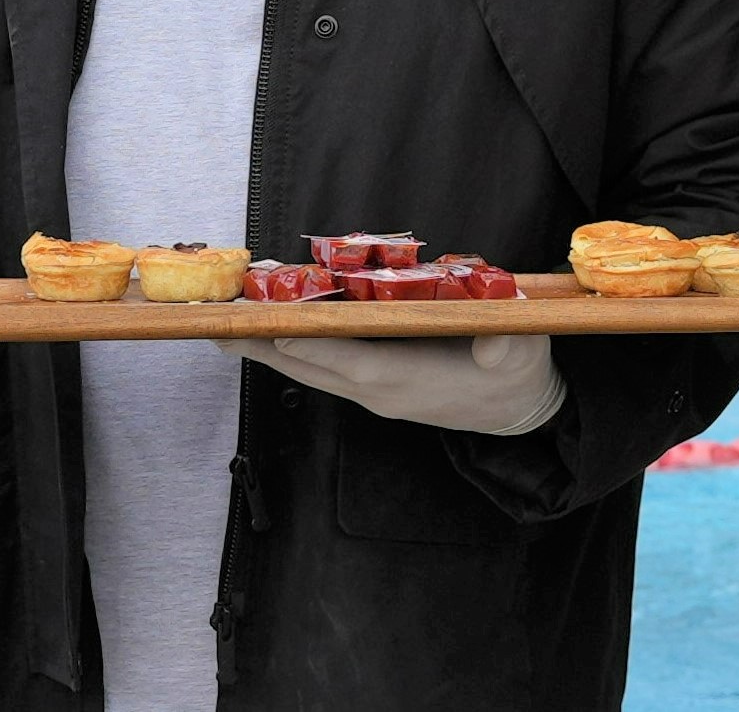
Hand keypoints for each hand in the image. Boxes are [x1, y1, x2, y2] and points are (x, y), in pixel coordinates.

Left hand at [216, 333, 565, 436]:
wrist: (520, 411)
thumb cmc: (518, 374)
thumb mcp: (522, 353)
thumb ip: (507, 346)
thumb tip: (498, 337)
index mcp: (410, 380)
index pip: (353, 363)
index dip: (314, 346)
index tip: (272, 330)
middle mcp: (381, 390)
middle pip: (313, 367)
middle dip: (266, 346)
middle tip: (217, 326)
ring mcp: (375, 391)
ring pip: (311, 368)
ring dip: (270, 349)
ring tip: (228, 328)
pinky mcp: (377, 385)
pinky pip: (324, 366)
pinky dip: (295, 348)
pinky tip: (274, 332)